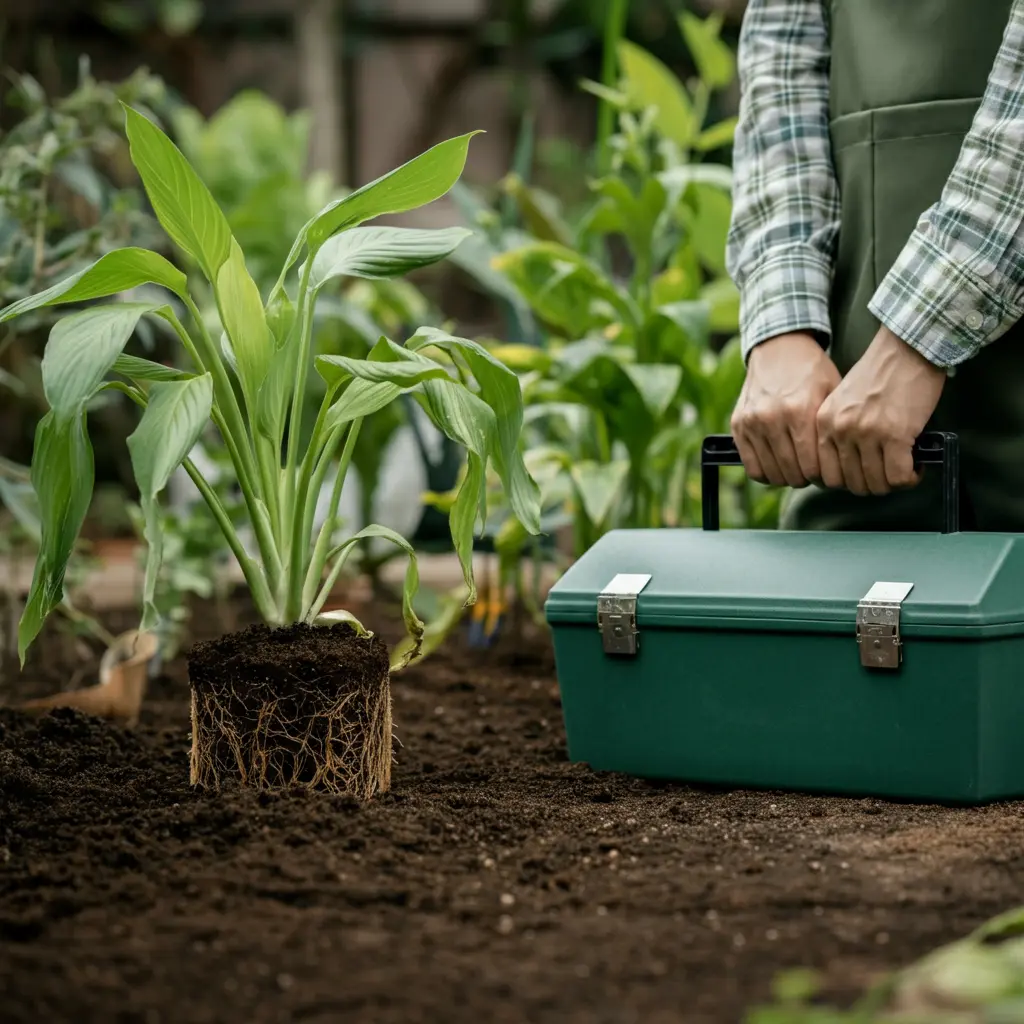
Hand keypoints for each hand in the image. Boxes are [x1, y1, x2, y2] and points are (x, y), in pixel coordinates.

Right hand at [731, 332, 841, 486]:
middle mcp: (772, 417)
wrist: (779, 347)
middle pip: (791, 473)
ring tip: (796, 469)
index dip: (823, 478)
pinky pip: (751, 466)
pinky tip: (777, 466)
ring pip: (770, 473)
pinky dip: (765, 473)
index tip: (828, 475)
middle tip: (814, 474)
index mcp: (800, 410)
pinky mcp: (738, 424)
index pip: (812, 466)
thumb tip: (839, 469)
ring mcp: (752, 421)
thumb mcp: (832, 394)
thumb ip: (832, 431)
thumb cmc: (812, 372)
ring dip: (786, 478)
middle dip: (806, 479)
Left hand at [815, 326, 945, 495]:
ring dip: (892, 483)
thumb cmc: (881, 374)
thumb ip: (840, 431)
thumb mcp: (844, 402)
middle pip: (850, 484)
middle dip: (872, 485)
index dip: (848, 482)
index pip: (825, 475)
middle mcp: (840, 430)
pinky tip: (916, 467)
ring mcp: (865, 434)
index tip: (864, 476)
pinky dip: (909, 478)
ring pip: (875, 484)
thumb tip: (851, 467)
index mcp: (823, 423)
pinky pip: (899, 476)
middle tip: (889, 474)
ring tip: (904, 470)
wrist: (907, 348)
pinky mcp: (894, 435)